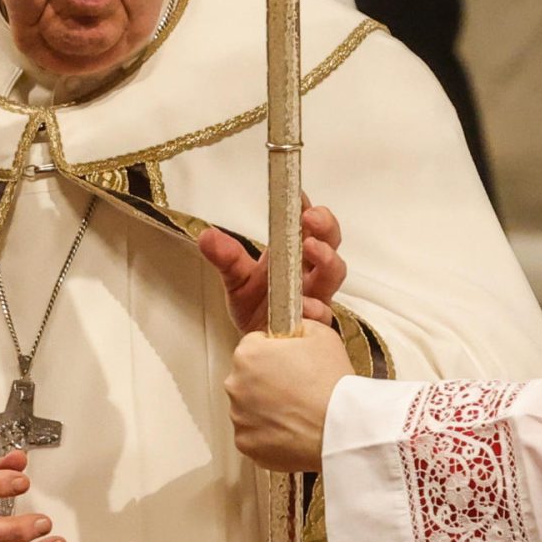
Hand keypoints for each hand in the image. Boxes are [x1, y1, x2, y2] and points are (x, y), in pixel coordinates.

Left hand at [196, 198, 345, 334]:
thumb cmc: (256, 308)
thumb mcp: (236, 280)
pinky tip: (305, 306)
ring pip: (333, 274)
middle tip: (310, 217)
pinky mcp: (315, 325)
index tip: (297, 195)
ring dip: (326, 260)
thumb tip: (207, 236)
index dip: (306, 207)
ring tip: (311, 249)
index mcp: (293, 255)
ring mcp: (316, 297)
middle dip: (324, 227)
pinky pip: (323, 315)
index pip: (306, 224)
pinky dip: (315, 308)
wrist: (259, 347)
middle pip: (330, 242)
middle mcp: (310, 272)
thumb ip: (226, 259)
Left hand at [225, 328, 355, 472]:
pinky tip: (292, 428)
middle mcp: (235, 385)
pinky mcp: (246, 444)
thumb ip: (297, 325)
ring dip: (266, 407)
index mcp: (248, 354)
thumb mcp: (321, 335)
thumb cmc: (332, 385)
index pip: (254, 344)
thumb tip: (291, 328)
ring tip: (297, 410)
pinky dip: (268, 433)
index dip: (275, 351)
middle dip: (267, 380)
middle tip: (297, 387)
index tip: (290, 361)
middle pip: (248, 377)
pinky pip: (253, 434)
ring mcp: (239, 418)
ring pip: (249, 406)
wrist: (341, 430)